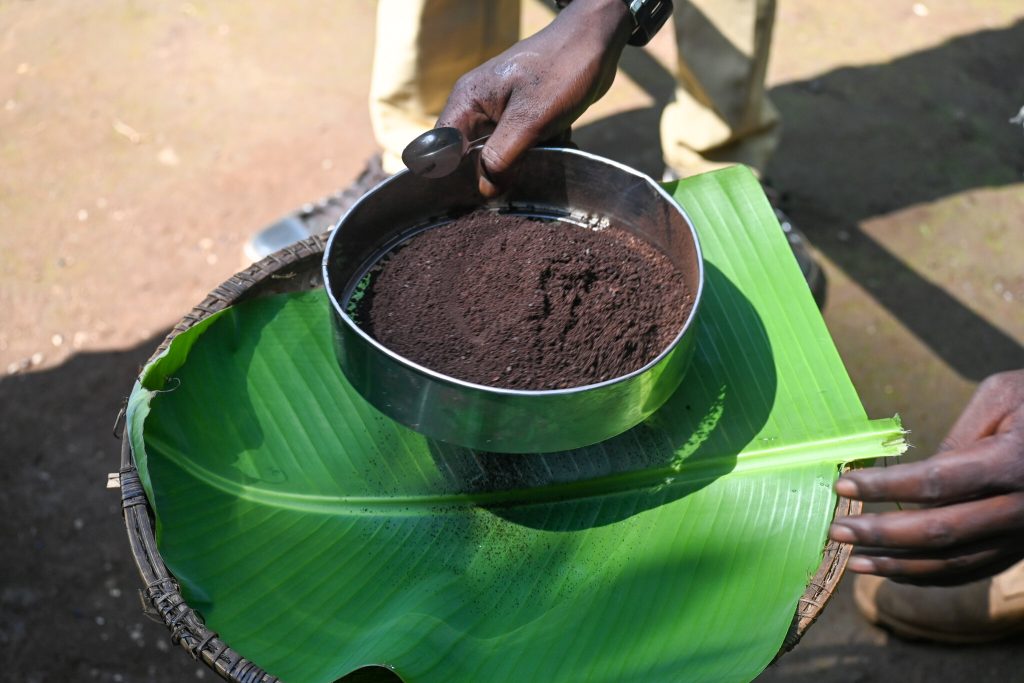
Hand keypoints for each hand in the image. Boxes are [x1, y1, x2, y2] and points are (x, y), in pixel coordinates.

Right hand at [436, 0, 631, 196]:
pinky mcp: (522, 115)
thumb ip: (502, 157)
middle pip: (470, 155)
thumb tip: (486, 191)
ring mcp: (500, 111)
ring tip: (545, 154)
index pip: (443, 147)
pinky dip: (538, 150)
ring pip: (499, 153)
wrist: (596, 42)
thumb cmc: (561, 70)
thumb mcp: (529, 120)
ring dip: (522, 162)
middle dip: (494, 172)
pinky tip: (557, 145)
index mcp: (468, 100)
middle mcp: (478, 106)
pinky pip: (520, 145)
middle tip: (518, 182)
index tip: (478, 194)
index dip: (454, 175)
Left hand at [829, 369, 1023, 584]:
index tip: (843, 485)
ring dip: (897, 565)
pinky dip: (927, 576)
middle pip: (940, 532)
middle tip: (835, 529)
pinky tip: (889, 569)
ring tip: (850, 559)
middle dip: (881, 534)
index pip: (937, 482)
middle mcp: (1022, 507)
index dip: (885, 486)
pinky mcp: (1023, 548)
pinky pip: (971, 571)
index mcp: (1012, 463)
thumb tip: (913, 475)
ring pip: (953, 563)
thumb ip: (956, 436)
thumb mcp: (1001, 397)